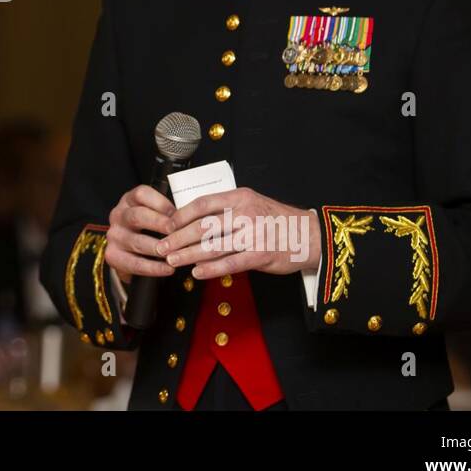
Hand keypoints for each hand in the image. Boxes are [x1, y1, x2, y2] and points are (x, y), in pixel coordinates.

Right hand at [103, 185, 179, 281]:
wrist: (130, 252)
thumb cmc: (150, 229)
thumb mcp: (155, 214)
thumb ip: (168, 214)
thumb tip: (191, 218)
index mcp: (129, 200)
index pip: (141, 194)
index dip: (161, 203)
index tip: (178, 213)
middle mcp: (118, 215)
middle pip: (137, 216)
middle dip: (158, 224)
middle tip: (175, 231)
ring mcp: (114, 236)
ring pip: (136, 241)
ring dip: (158, 248)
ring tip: (175, 253)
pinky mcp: (112, 255)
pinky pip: (134, 263)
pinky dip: (153, 267)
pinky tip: (168, 269)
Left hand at [152, 188, 319, 279]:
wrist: (309, 235)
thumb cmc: (275, 219)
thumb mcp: (251, 203)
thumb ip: (226, 209)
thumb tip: (191, 218)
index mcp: (239, 198)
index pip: (202, 203)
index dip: (181, 215)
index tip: (166, 224)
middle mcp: (245, 214)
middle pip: (203, 226)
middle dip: (177, 238)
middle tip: (161, 246)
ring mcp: (253, 235)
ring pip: (212, 246)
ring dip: (188, 255)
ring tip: (172, 261)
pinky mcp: (260, 255)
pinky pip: (230, 263)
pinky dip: (210, 269)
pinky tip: (196, 273)